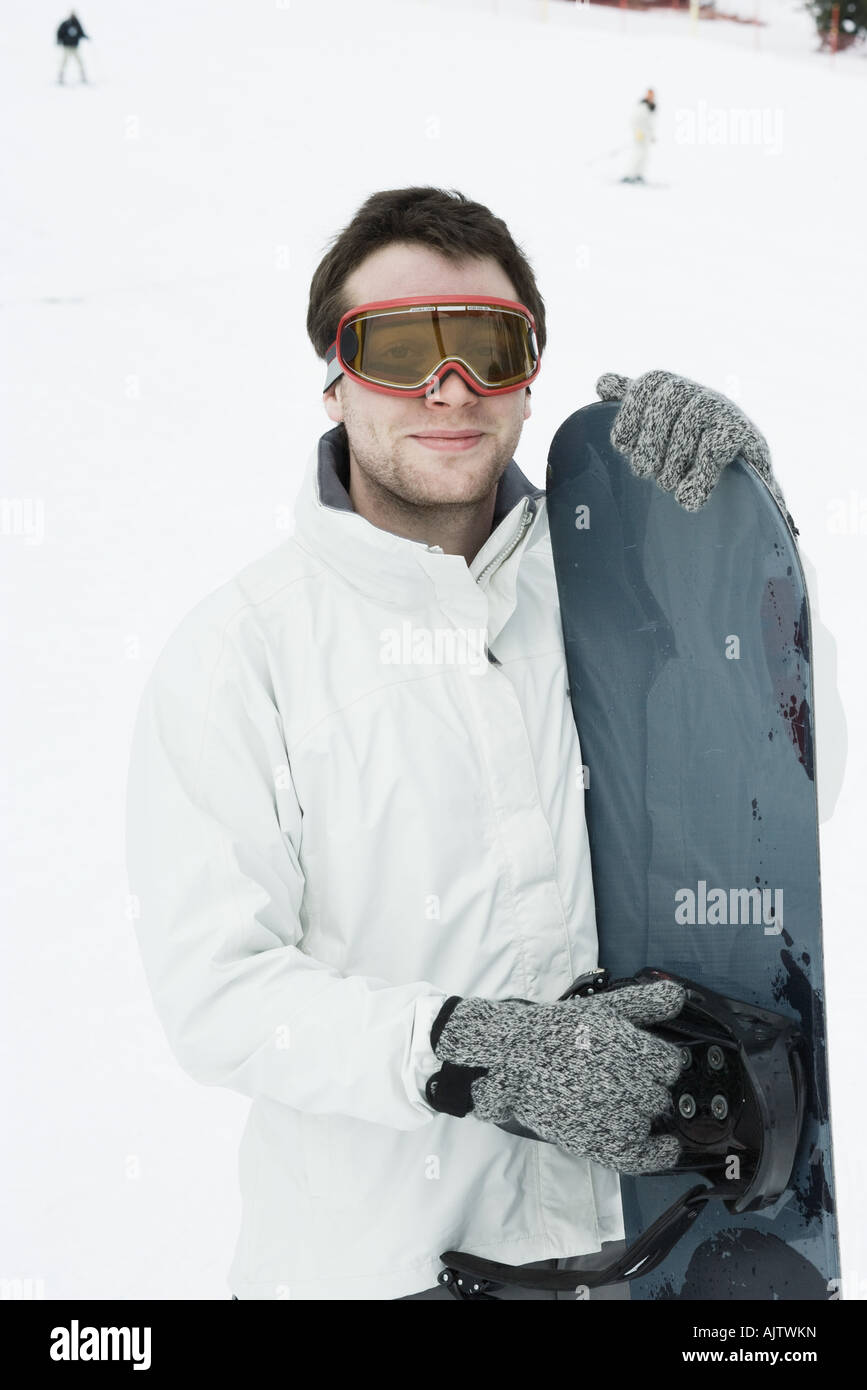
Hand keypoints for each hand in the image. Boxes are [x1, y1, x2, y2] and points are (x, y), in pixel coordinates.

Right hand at [430, 979, 685, 1174]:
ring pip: (649, 1117)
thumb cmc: (562, 1030)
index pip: (669, 1063)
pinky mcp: (600, 1145)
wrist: (517, 1058)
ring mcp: (617, 1119)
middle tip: (615, 1074)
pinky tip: (666, 1146)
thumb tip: (679, 995)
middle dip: (644, 1082)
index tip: (639, 1057)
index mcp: (636, 1052)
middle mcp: (632, 1087)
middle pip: (659, 1091)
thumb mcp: (605, 1007)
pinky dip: (659, 1154)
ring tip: (611, 1095)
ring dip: (640, 1109)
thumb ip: (645, 1001)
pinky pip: (642, 1158)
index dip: (655, 1059)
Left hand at [596, 369, 786, 513]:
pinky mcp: (746, 436)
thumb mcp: (659, 432)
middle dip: (650, 440)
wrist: (742, 487)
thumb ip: (633, 406)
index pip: (648, 385)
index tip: (624, 445)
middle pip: (667, 400)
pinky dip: (699, 475)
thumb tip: (603, 383)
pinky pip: (715, 447)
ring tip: (669, 484)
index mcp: (677, 390)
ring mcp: (727, 412)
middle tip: (645, 471)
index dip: (630, 414)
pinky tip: (690, 496)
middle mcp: (702, 394)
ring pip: (690, 423)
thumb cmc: (689, 459)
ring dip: (673, 462)